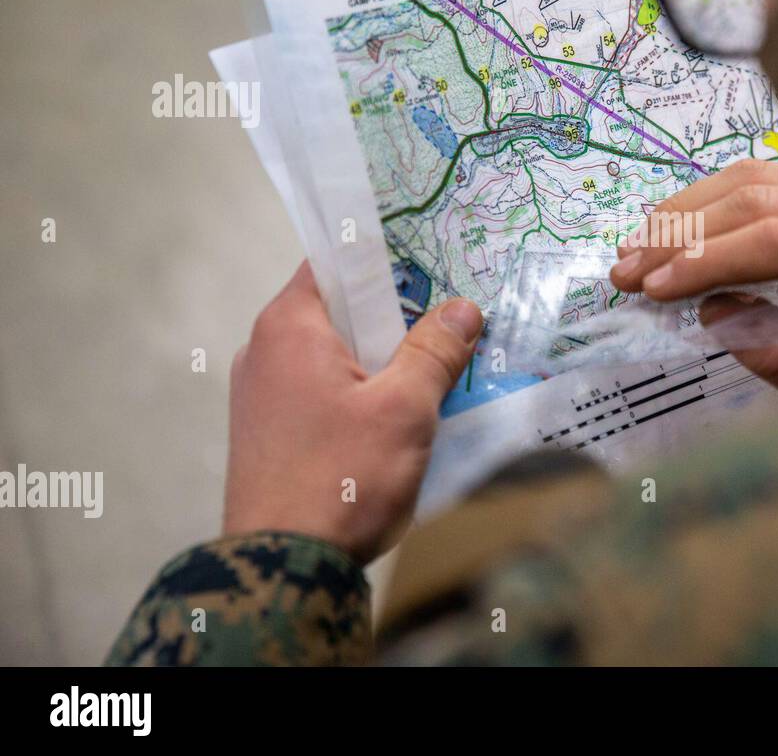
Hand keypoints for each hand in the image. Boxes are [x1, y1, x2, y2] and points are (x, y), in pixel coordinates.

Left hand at [224, 261, 481, 563]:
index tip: (436, 257)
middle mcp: (265, 351)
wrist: (281, 572)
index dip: (388, 255)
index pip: (335, 261)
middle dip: (400, 314)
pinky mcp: (273, 435)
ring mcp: (264, 396)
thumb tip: (462, 308)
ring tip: (444, 368)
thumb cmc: (342, 480)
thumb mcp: (405, 408)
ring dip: (387, 360)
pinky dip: (366, 394)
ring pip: (338, 356)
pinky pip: (327, 394)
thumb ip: (434, 350)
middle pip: (342, 310)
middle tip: (457, 317)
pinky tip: (408, 415)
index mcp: (288, 327)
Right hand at [609, 159, 777, 398]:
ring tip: (635, 250)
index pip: (775, 242)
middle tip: (624, 275)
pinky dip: (710, 198)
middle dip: (679, 237)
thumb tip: (714, 312)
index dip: (707, 261)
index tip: (653, 291)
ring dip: (685, 213)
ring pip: (751, 178)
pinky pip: (762, 177)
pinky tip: (674, 228)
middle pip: (754, 201)